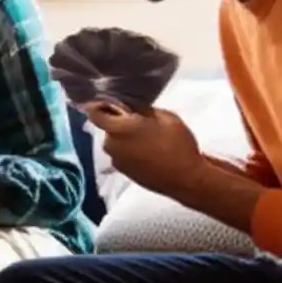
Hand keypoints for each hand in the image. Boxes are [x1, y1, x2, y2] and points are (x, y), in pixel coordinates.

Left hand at [84, 102, 203, 195]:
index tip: (110, 103)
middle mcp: (112, 146)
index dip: (99, 106)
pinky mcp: (124, 173)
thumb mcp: (166, 117)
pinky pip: (122, 156)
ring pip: (116, 143)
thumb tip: (132, 108)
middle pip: (108, 129)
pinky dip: (131, 152)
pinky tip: (149, 154)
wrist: (187, 179)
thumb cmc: (178, 145)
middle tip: (141, 123)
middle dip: (120, 124)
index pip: (94, 114)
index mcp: (119, 129)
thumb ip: (143, 110)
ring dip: (126, 139)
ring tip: (149, 140)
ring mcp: (116, 161)